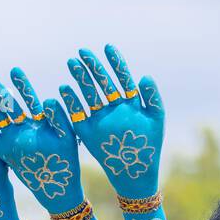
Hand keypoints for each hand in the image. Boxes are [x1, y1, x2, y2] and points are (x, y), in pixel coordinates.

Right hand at [0, 68, 83, 213]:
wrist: (56, 186)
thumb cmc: (65, 161)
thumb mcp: (66, 137)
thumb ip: (59, 118)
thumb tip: (48, 100)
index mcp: (39, 121)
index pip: (28, 98)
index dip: (21, 85)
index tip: (15, 70)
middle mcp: (23, 126)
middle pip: (7, 102)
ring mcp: (11, 137)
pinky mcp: (2, 150)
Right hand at [60, 45, 163, 198]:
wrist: (135, 172)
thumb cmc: (149, 145)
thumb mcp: (155, 120)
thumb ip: (152, 97)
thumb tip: (144, 76)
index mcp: (129, 101)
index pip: (122, 76)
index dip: (115, 62)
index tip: (108, 47)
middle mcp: (113, 106)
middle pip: (102, 82)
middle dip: (92, 66)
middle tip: (82, 52)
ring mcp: (100, 116)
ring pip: (89, 93)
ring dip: (80, 78)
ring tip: (72, 63)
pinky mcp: (87, 130)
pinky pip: (78, 113)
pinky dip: (71, 102)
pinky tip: (64, 89)